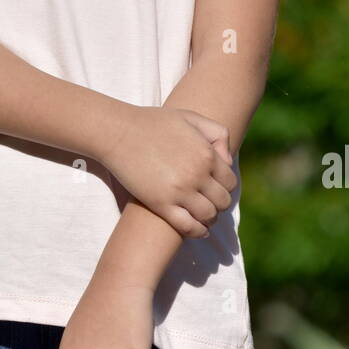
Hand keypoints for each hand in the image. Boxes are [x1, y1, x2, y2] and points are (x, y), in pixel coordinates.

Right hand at [100, 106, 236, 237]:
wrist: (118, 133)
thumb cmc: (153, 123)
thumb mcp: (190, 117)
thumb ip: (217, 133)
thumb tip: (228, 161)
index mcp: (206, 154)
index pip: (230, 181)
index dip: (225, 187)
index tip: (216, 188)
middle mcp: (197, 174)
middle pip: (223, 201)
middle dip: (219, 204)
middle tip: (210, 202)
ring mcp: (179, 191)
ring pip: (209, 216)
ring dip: (210, 219)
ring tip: (203, 216)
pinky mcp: (161, 204)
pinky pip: (188, 226)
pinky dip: (197, 231)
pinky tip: (198, 230)